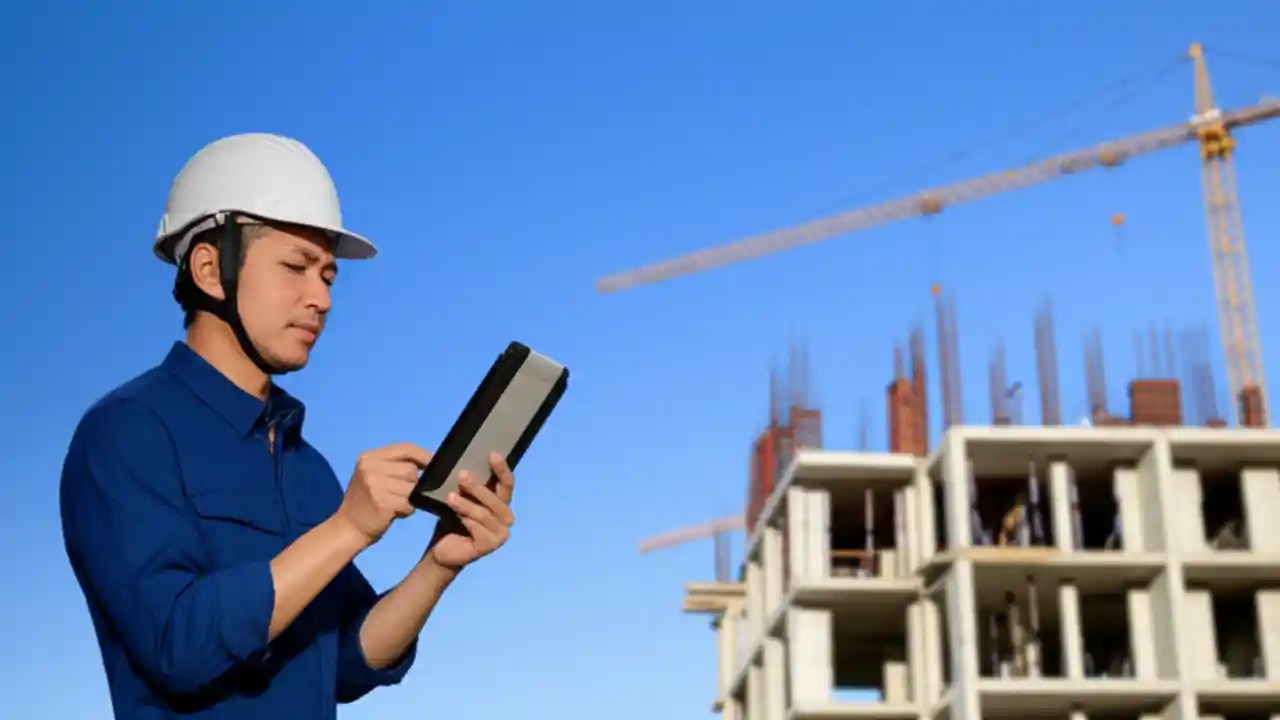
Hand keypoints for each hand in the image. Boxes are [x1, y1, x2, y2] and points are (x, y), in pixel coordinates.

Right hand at [336, 442, 431, 546]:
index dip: (423, 455)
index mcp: (369, 457)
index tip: (435, 464)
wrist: (348, 528)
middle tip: (400, 495)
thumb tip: (429, 461)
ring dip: (410, 498)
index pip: (405, 448)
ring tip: (396, 504)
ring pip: (411, 487)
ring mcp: (374, 484)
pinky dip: (406, 510)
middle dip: (413, 483)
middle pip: (410, 469)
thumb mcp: (374, 476)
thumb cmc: (366, 502)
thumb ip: (395, 465)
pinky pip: (408, 503)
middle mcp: (369, 467)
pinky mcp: (381, 502)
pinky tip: (394, 513)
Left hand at [426, 453, 515, 569]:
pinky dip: (465, 520)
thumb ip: (469, 486)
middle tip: (462, 475)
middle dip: (478, 487)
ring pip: (483, 514)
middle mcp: (506, 518)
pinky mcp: (489, 546)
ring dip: (466, 504)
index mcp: (501, 504)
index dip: (502, 469)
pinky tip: (455, 516)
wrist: (442, 550)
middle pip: (495, 499)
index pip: (507, 484)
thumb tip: (466, 463)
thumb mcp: (462, 499)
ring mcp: (500, 534)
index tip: (492, 454)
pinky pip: (477, 528)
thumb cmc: (453, 520)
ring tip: (450, 497)